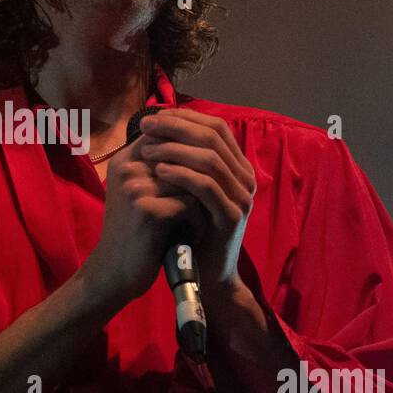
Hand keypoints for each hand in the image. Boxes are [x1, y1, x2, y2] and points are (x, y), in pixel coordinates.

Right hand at [79, 129, 202, 313]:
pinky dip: (197, 222)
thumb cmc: (134, 231)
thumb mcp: (137, 192)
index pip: (166, 134)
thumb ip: (157, 167)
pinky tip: (190, 236)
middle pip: (183, 157)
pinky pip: (191, 204)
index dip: (189, 153)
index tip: (196, 182)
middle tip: (199, 206)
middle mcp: (127, 168)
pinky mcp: (148, 210)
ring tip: (195, 222)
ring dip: (201, 204)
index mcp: (124, 159)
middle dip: (197, 182)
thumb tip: (195, 141)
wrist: (115, 272)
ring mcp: (136, 188)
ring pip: (191, 181)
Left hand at [134, 107, 256, 295]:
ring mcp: (241, 198)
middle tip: (146, 126)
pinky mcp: (231, 217)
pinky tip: (159, 171)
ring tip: (146, 150)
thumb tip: (157, 125)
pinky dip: (181, 174)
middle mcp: (245, 179)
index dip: (184, 118)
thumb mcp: (187, 190)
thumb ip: (183, 160)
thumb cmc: (191, 229)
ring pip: (210, 159)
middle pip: (213, 138)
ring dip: (174, 149)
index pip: (215, 128)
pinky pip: (206, 186)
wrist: (206, 274)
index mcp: (238, 167)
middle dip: (176, 128)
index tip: (152, 117)